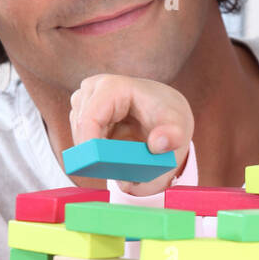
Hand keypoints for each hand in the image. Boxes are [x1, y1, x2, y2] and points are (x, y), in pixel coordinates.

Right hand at [69, 74, 193, 195]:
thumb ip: (173, 137)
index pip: (88, 120)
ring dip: (98, 156)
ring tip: (124, 162)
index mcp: (113, 87)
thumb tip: (158, 143)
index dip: (90, 147)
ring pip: (80, 140)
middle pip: (81, 131)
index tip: (103, 170)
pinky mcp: (82, 115)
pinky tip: (116, 158)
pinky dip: (97, 155)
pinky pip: (82, 143)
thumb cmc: (169, 116)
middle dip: (97, 155)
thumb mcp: (179, 127)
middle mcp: (93, 90)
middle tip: (123, 172)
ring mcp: (84, 102)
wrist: (165, 112)